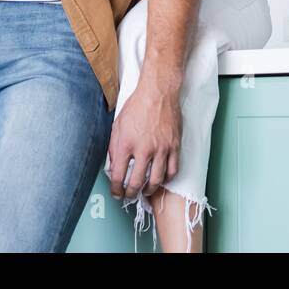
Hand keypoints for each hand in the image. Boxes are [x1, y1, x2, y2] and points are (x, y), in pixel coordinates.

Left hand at [106, 77, 181, 200]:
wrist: (158, 92)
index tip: (116, 193)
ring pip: (156, 180)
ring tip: (145, 190)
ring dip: (149, 190)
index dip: (115, 189)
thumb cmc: (137, 105)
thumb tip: (113, 166)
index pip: (118, 176)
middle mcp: (144, 148)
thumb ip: (114, 147)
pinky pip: (172, 169)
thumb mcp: (117, 125)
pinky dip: (166, 179)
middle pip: (136, 182)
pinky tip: (161, 179)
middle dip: (130, 193)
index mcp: (126, 143)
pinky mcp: (174, 145)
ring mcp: (161, 148)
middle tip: (129, 196)